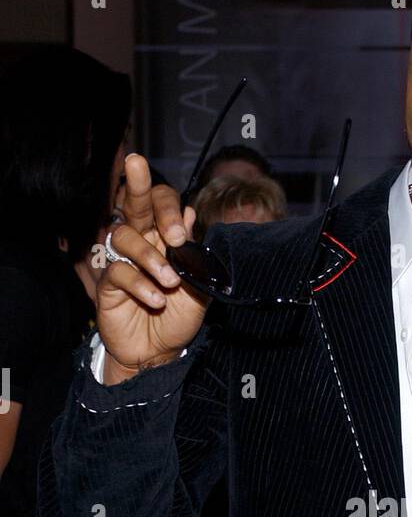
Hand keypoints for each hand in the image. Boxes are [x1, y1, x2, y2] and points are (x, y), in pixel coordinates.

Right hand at [96, 154, 209, 381]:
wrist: (161, 352)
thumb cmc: (178, 318)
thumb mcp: (198, 288)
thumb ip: (195, 255)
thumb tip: (192, 212)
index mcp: (164, 239)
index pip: (161, 206)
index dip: (168, 208)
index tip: (181, 231)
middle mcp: (142, 244)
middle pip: (134, 205)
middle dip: (136, 182)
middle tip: (136, 163)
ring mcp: (123, 262)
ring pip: (124, 237)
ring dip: (150, 257)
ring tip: (169, 281)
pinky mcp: (109, 285)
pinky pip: (118, 272)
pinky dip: (140, 285)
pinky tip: (157, 300)